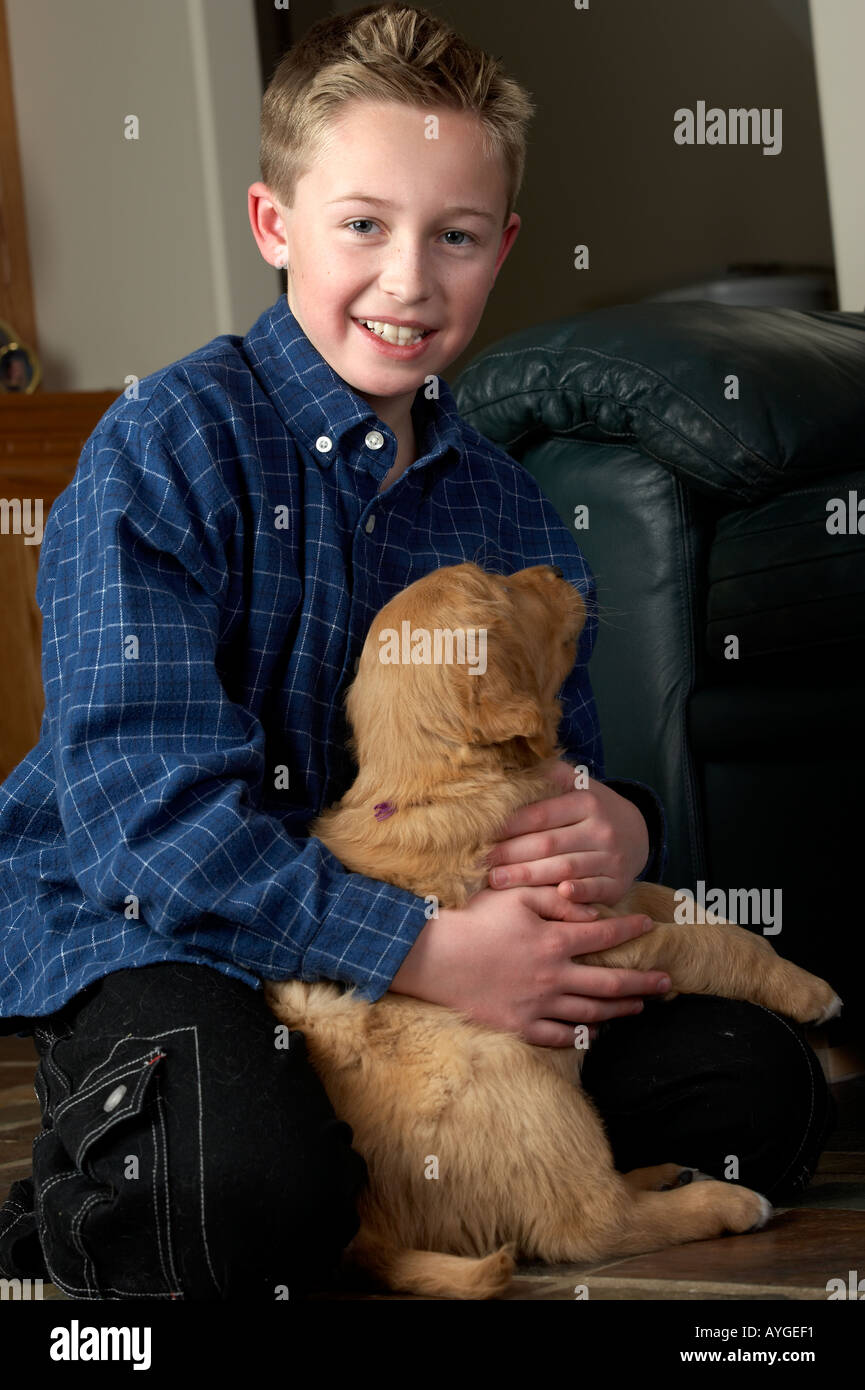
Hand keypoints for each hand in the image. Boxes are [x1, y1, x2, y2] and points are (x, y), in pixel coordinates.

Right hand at [389, 884, 668, 1046]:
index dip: (630, 930)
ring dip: (619, 1010)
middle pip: (610, 983)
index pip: (603, 935)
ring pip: (591, 1012)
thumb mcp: (515, 897)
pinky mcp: (520, 1026)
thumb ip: (555, 900)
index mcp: (554, 940)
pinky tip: (596, 1032)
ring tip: (638, 1008)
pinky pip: (560, 1036)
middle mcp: (554, 976)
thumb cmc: (473, 921)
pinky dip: (583, 1035)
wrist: (435, 958)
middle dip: (643, 982)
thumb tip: (589, 910)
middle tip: (666, 983)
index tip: (649, 926)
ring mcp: (539, 1005)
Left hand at [484, 760, 649, 907]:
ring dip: (529, 876)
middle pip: (549, 844)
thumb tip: (515, 760)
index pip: (542, 814)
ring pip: (565, 868)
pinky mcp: (618, 883)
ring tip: (496, 881)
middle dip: (511, 854)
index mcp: (587, 802)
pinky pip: (595, 890)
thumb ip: (551, 776)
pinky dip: (577, 892)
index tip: (481, 832)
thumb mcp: (579, 786)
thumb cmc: (594, 809)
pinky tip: (556, 895)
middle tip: (480, 861)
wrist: (638, 834)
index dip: (510, 825)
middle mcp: (601, 829)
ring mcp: (612, 858)